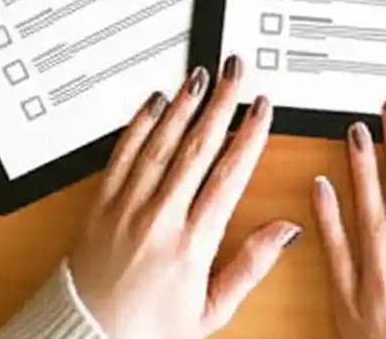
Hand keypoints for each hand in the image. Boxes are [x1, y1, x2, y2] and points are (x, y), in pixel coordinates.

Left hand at [68, 57, 300, 338]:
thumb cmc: (147, 331)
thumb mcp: (211, 311)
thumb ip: (251, 266)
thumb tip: (286, 231)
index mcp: (192, 244)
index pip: (229, 176)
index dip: (249, 136)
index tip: (262, 108)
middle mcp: (158, 219)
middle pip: (197, 148)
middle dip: (220, 104)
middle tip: (234, 71)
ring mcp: (126, 208)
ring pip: (160, 144)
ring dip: (182, 106)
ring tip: (200, 76)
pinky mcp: (99, 206)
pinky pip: (121, 155)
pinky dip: (138, 125)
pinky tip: (154, 102)